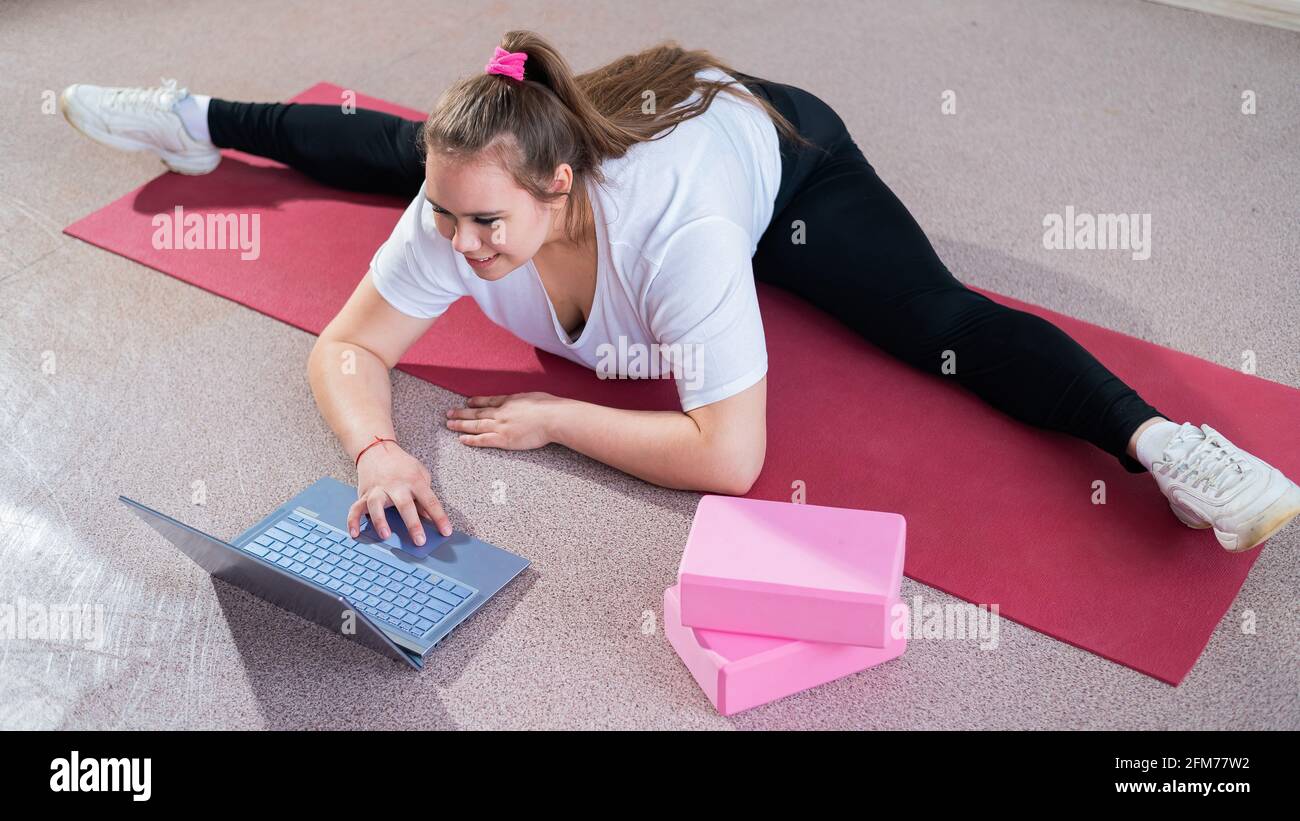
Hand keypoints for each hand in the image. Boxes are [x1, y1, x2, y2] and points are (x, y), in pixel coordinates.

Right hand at [348, 442, 451, 544]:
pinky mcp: (364, 494)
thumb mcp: (420, 475)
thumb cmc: (402, 466)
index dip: (439, 517)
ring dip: (380, 520)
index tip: (446, 532)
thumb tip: (430, 518)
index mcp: (414, 482)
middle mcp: (395, 486)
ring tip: (386, 536)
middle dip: (413, 524)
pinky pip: (355, 508)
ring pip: (376, 505)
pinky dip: (353, 521)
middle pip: (405, 505)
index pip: (430, 501)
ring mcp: (378, 490)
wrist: (377, 449)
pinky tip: (354, 533)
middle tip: (420, 541)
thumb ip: (425, 498)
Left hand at [445, 392, 563, 450]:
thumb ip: (523, 401)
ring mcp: (500, 426)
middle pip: (477, 413)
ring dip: (461, 425)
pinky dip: (471, 439)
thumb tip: (522, 403)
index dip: (476, 402)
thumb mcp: (532, 397)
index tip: (468, 402)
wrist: (552, 418)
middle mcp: (501, 413)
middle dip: (462, 413)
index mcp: (509, 401)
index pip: (488, 401)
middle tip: (449, 413)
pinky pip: (483, 440)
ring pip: (476, 425)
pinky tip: (461, 439)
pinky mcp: (504, 439)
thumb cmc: (548, 407)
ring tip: (449, 425)